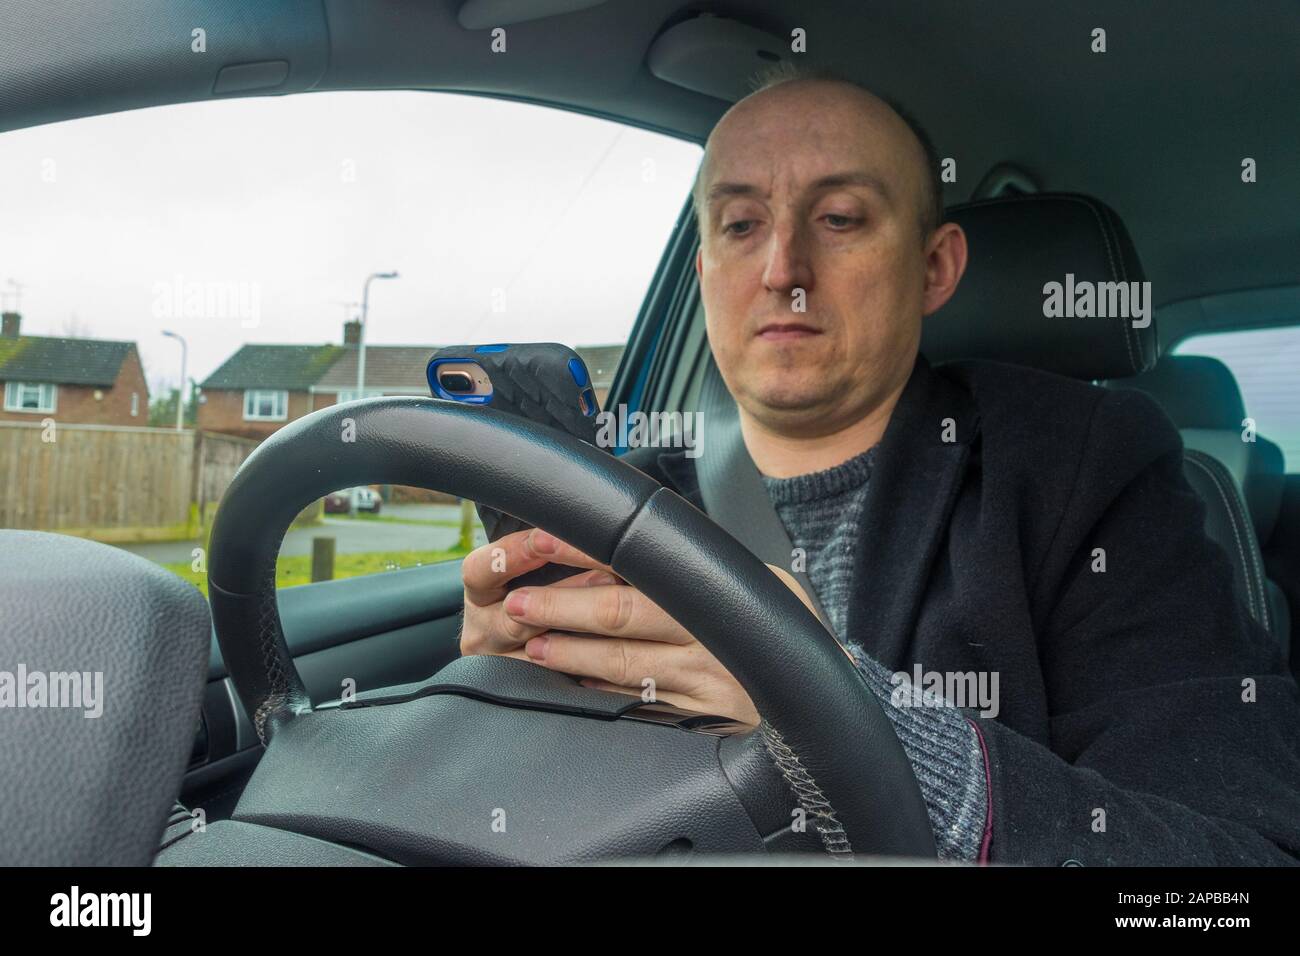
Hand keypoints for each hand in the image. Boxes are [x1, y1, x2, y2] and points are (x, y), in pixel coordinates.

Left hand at [460, 527, 823, 724]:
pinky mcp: (699, 716)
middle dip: (562, 607)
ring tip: (535, 644)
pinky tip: (573, 681)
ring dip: (571, 652)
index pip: (639, 561)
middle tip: (520, 602)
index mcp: (719, 587)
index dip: (585, 550)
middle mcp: (711, 633)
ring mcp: (705, 679)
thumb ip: (697, 567)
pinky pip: (640, 700)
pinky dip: (603, 689)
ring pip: (624, 664)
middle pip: (622, 614)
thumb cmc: (779, 626)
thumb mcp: (754, 580)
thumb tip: (626, 547)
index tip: (544, 541)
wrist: (826, 694)